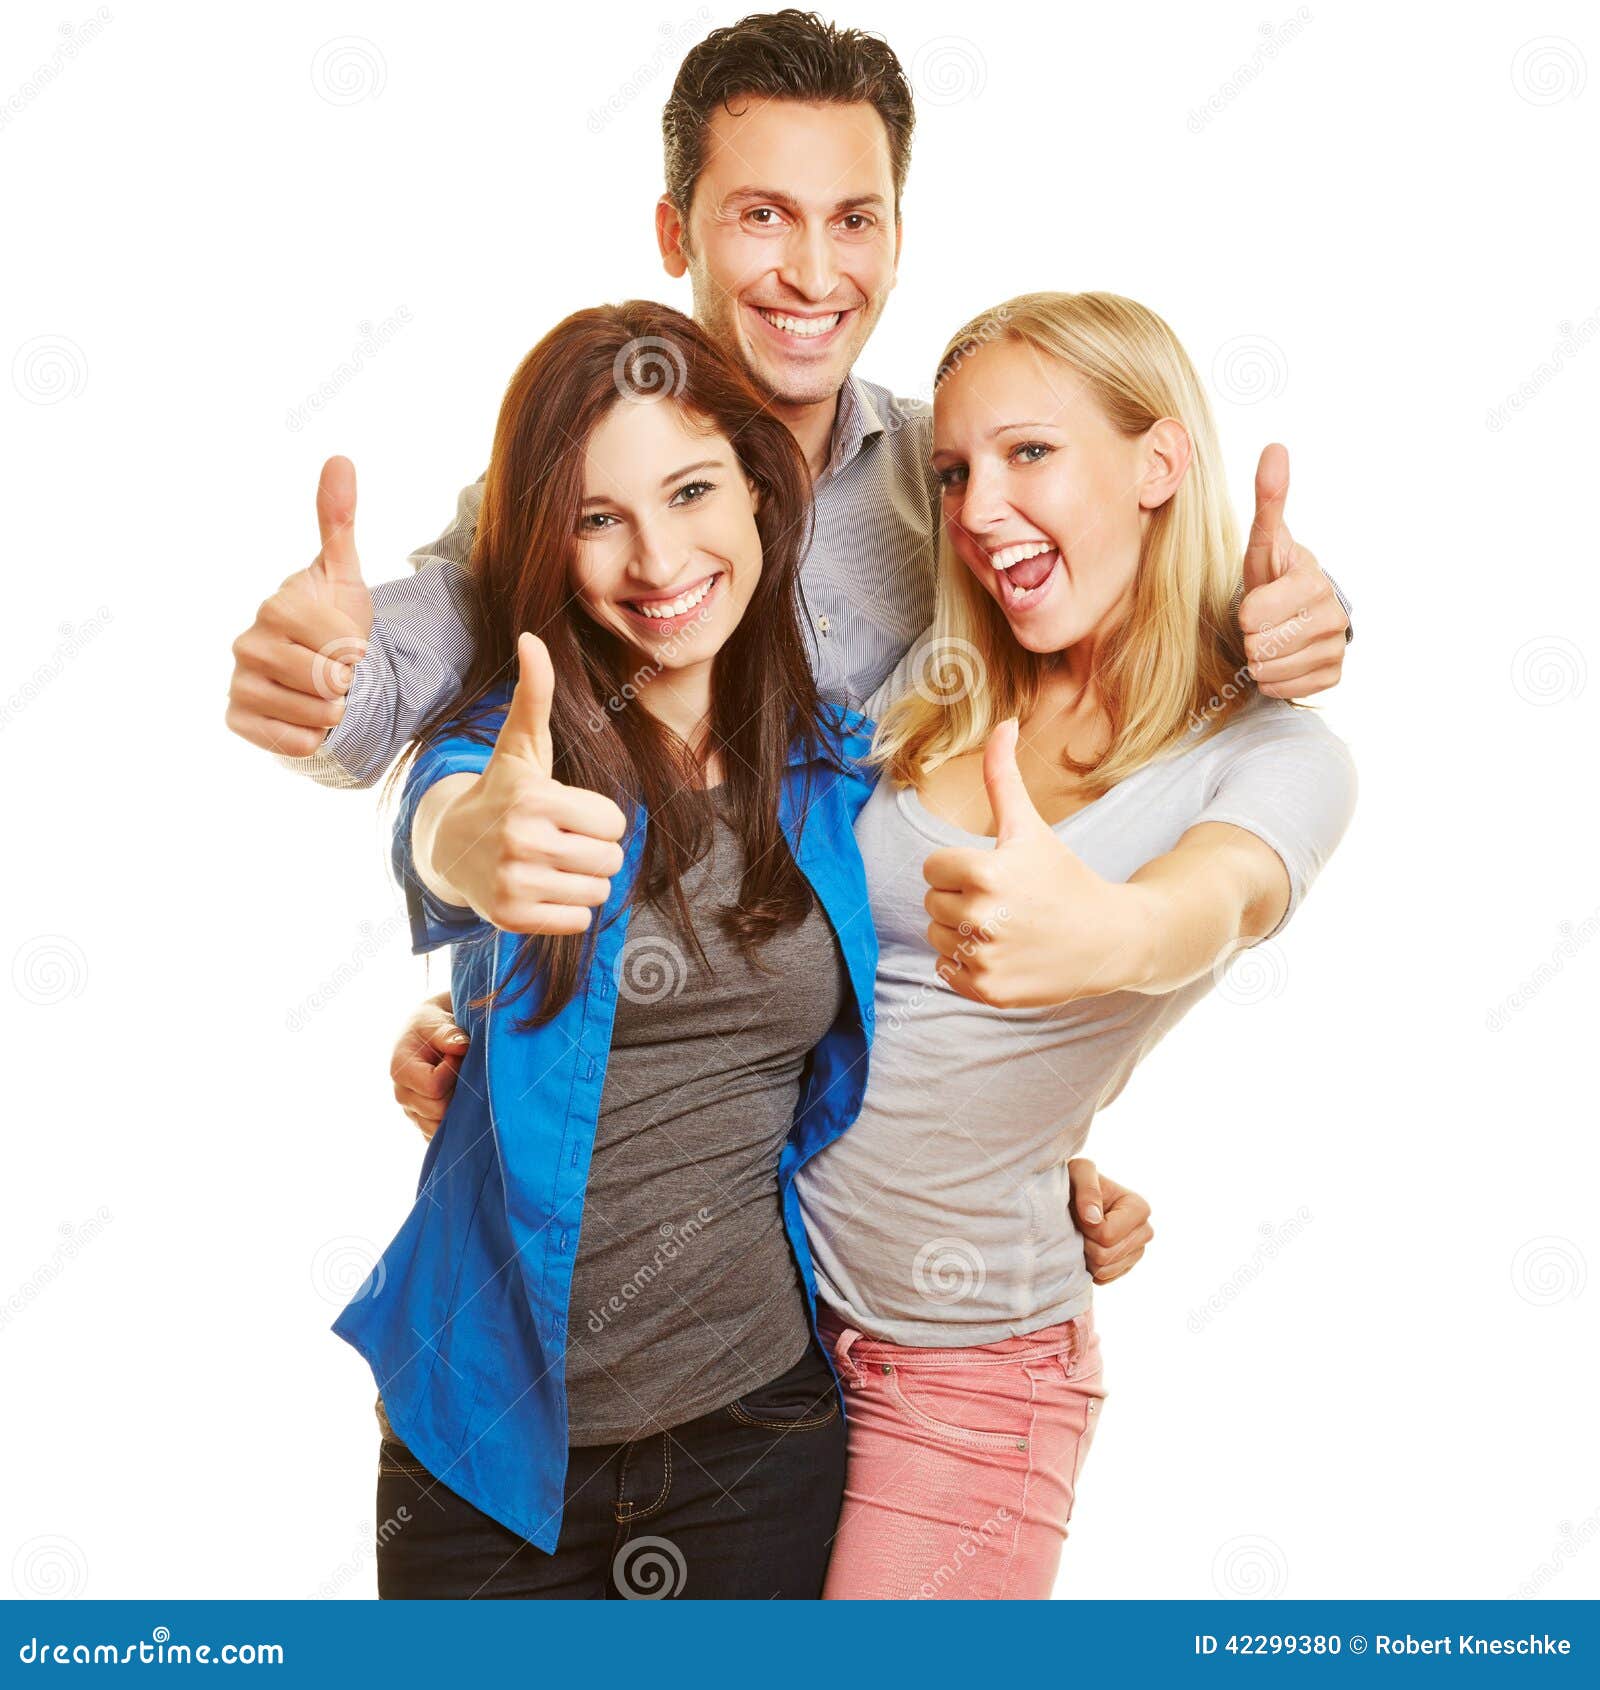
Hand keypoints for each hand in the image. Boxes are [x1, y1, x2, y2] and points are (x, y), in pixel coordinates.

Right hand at [225, 456, 373, 755]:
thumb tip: (339, 458)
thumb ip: (339, 522)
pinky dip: (311, 738)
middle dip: (346, 681)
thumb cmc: (335, 626)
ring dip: (334, 712)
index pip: (338, 641)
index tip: (350, 646)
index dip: (356, 649)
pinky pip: (292, 742)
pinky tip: (306, 721)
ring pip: (315, 713)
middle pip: (326, 678)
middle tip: (337, 673)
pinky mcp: (238, 720)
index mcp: (276, 606)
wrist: (321, 679)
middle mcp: (247, 642)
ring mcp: (238, 682)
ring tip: (324, 697)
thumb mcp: (345, 576)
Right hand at [392, 993, 467, 1139]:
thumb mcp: (436, 1022)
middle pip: (439, 1110)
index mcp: (400, 1071)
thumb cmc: (431, 1026)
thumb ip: (447, 1034)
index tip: (458, 1052)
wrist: (429, 1035)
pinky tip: (460, 1098)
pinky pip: (442, 1135)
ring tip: (458, 1081)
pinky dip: (455, 1121)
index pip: (434, 1087)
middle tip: (462, 1067)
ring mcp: (412, 1112)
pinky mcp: (424, 1122)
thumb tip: (461, 1046)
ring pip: (441, 1127)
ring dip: (457, 1106)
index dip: (453, 1070)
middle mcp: (403, 1095)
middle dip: (456, 1089)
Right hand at [428, 632, 627, 933]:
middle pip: (611, 859)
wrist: (450, 848)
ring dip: (582, 882)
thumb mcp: (521, 746)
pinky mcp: (511, 919)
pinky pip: (579, 922)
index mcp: (534, 798)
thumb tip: (531, 637)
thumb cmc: (502, 792)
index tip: (566, 813)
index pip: (615, 823)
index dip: (598, 818)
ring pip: (599, 893)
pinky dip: (567, 911)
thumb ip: (535, 695)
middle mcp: (522, 841)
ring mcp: (514, 883)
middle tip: (560, 842)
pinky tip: (540, 890)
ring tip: (550, 865)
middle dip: (593, 851)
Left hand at [921, 719, 1150, 1007]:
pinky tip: (1003, 953)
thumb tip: (1001, 722)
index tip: (996, 874)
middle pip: (933, 903)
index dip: (960, 868)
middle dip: (962, 899)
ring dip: (962, 932)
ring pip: (937, 936)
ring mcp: (984, 958)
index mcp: (984, 873)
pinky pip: (945, 970)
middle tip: (1006, 902)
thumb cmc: (1064, 876)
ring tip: (1005, 927)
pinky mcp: (987, 990)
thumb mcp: (1030, 827)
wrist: (1109, 939)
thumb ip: (1003, 776)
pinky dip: (967, 964)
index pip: (932, 869)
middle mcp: (981, 918)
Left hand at [1068, 1158, 1153, 1284]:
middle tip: (1078, 1225)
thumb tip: (1093, 1218)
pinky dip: (1087, 1267)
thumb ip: (1087, 1189)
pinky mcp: (1125, 1268)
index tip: (1080, 1213)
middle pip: (1105, 1256)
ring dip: (1084, 1254)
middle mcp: (1145, 1232)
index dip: (1085, 1227)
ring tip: (1081, 1234)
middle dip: (1084, 1242)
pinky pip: (1102, 1279)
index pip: (1107, 1235)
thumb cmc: (1077, 1181)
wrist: (1072, 1197)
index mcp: (1139, 1208)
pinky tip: (1085, 1247)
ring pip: (1103, 1270)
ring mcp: (1137, 1253)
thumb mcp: (1079, 1172)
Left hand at [1238, 444, 1348, 698]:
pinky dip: (1275, 679)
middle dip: (1251, 636)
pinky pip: (1284, 689)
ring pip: (1269, 670)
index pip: (1254, 615)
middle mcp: (1332, 615)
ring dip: (1260, 659)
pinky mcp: (1333, 675)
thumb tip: (1274, 449)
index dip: (1245, 612)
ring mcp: (1336, 647)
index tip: (1256, 601)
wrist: (1295, 615)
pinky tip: (1282, 658)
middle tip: (1262, 623)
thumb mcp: (1264, 542)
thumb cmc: (1273, 576)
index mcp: (1313, 581)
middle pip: (1260, 645)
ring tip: (1270, 638)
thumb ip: (1269, 500)